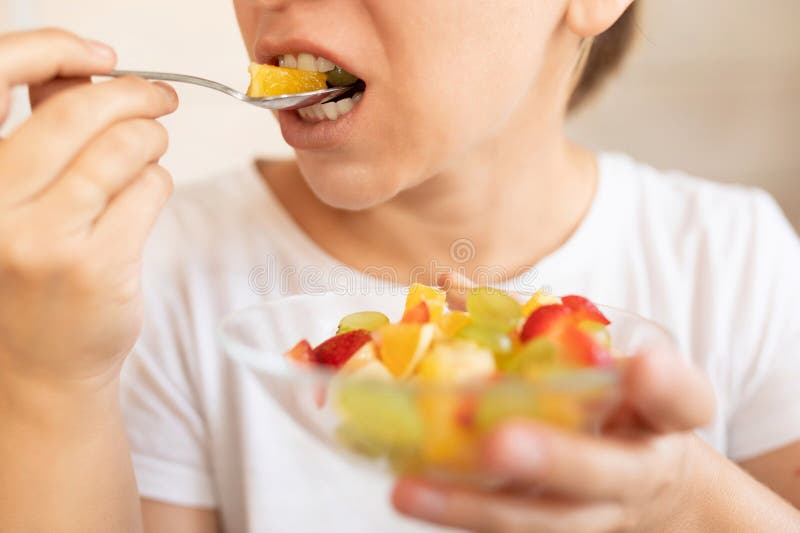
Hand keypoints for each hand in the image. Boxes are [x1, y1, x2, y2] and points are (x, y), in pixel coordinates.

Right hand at [0, 29, 177, 390]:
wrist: (42, 366)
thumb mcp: (16, 204)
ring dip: (152, 140)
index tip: (101, 60)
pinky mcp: (99, 265)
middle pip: (80, 114)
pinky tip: (148, 194)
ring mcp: (47, 239)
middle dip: (134, 96)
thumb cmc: (33, 278)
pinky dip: (159, 182)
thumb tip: (72, 72)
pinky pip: (150, 189)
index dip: (57, 53)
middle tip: (159, 98)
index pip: (1, 81)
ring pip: (125, 150)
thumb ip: (40, 142)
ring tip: (152, 150)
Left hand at [393, 348, 717, 532]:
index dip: (667, 386)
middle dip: (554, 457)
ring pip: (544, 519)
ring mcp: (598, 514)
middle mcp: (636, 470)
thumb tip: (446, 287)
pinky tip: (414, 497)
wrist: (650, 487)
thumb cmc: (613, 406)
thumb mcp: (602, 362)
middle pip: (604, 472)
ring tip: (411, 490)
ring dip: (476, 506)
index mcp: (661, 416)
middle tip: (501, 444)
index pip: (681, 401)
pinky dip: (464, 517)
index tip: (646, 364)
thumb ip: (534, 324)